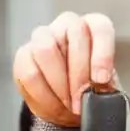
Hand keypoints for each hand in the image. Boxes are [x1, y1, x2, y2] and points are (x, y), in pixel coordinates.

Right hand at [12, 11, 118, 127]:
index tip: (101, 79)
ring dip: (58, 84)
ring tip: (67, 105)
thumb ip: (105, 90)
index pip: (100, 28)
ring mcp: (43, 37)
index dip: (102, 53)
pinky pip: (29, 73)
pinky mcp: (24, 55)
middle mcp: (68, 25)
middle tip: (82, 101)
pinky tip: (52, 105)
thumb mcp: (104, 92)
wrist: (69, 105)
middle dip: (78, 75)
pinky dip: (42, 95)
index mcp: (93, 27)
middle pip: (73, 35)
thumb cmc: (89, 91)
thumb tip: (100, 95)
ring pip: (46, 49)